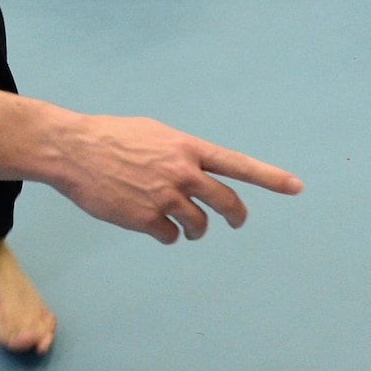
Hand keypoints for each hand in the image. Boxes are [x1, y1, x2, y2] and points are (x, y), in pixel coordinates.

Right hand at [44, 113, 300, 243]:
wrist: (73, 151)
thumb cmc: (111, 137)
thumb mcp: (154, 133)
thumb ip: (180, 152)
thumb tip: (196, 171)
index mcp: (187, 147)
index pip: (238, 164)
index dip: (270, 177)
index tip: (296, 187)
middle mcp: (182, 172)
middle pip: (226, 202)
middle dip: (236, 216)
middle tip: (236, 220)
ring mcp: (165, 197)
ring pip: (200, 225)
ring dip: (197, 230)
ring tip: (185, 226)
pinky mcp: (146, 219)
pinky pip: (171, 237)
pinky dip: (167, 234)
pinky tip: (153, 224)